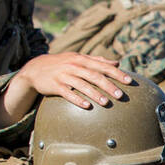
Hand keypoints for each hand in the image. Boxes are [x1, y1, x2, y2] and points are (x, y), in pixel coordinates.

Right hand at [0, 53, 133, 123]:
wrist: (35, 69)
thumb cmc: (62, 64)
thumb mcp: (78, 58)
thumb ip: (97, 61)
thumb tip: (117, 63)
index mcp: (81, 59)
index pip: (102, 66)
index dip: (117, 73)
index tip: (129, 81)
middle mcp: (73, 65)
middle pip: (94, 75)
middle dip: (108, 85)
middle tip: (121, 95)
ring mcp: (63, 75)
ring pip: (81, 84)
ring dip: (95, 93)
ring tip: (106, 102)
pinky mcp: (54, 85)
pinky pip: (67, 93)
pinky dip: (77, 99)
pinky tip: (87, 106)